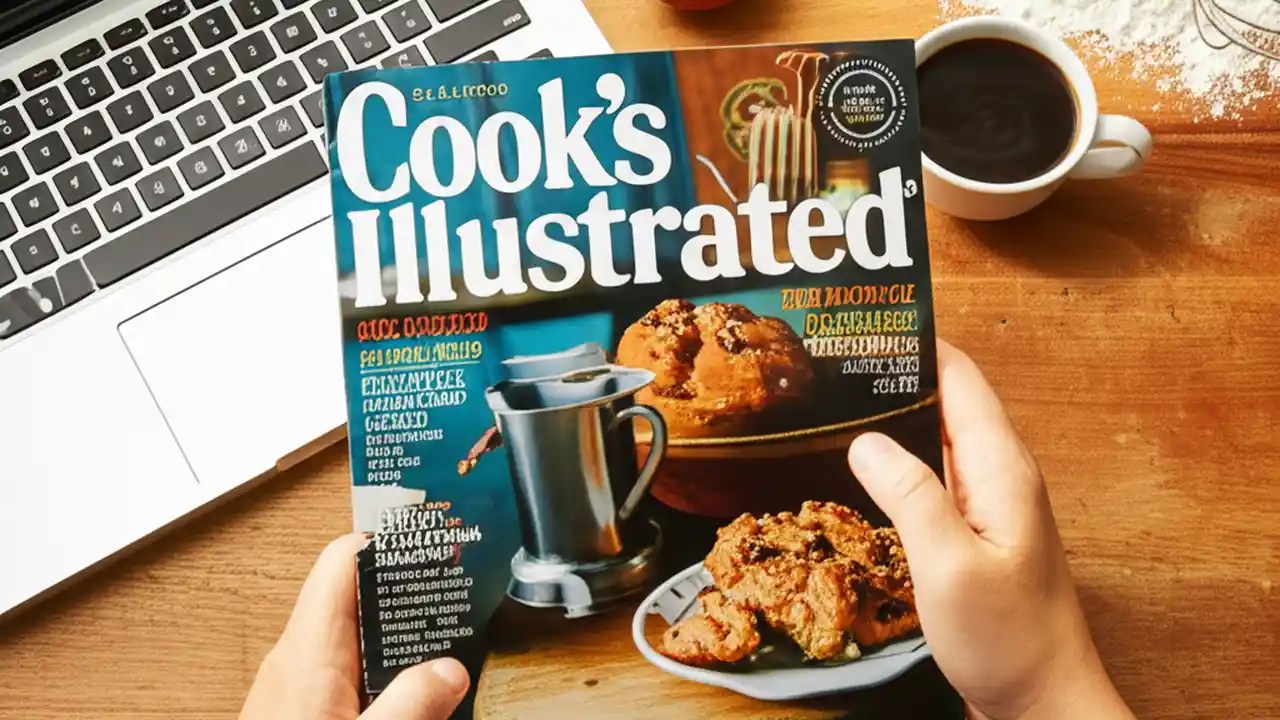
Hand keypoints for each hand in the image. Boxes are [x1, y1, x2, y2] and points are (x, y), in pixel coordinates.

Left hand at [240, 534, 469, 719]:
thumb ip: (412, 705)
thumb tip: (450, 670)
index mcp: (308, 651)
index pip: (343, 559)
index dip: (388, 541)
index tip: (432, 541)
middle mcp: (296, 658)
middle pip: (354, 596)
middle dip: (405, 592)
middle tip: (453, 587)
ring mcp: (294, 685)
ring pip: (352, 637)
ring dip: (396, 637)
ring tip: (444, 640)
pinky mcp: (298, 711)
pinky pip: (344, 672)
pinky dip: (381, 672)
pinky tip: (411, 694)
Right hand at [847, 340, 1132, 719]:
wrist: (1044, 703)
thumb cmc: (1008, 641)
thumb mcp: (949, 565)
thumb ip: (910, 496)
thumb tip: (866, 440)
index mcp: (1001, 470)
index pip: (961, 379)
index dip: (918, 343)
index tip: (867, 320)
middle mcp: (999, 477)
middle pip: (947, 401)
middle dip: (897, 372)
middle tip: (833, 356)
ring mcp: (988, 505)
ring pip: (937, 439)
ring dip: (895, 416)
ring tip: (835, 399)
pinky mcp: (973, 533)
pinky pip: (933, 477)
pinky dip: (899, 459)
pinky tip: (862, 467)